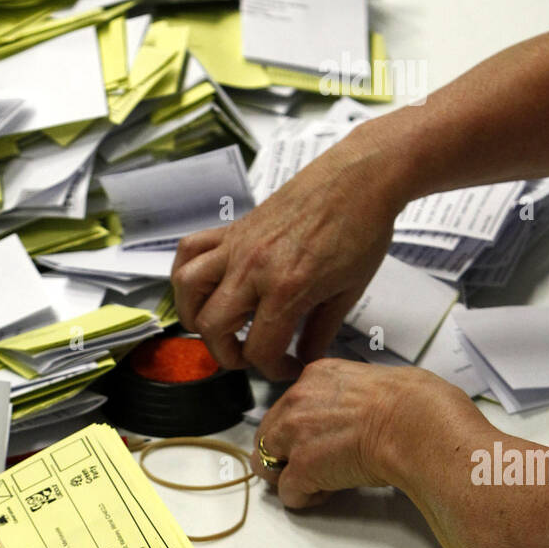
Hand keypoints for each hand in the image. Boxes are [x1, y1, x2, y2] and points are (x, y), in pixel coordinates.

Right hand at [171, 127, 405, 377]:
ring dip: (195, 316)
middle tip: (251, 354)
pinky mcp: (233, 229)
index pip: (260, 350)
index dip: (274, 370)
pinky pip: (190, 250)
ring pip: (188, 290)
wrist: (360, 177)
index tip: (287, 367)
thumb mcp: (349, 291)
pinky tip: (203, 286)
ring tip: (217, 324)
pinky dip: (186, 272)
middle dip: (229, 354)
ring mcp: (238, 246)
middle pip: (212, 328)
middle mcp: (253, 268)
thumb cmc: (362, 227)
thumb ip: (321, 331)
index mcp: (286, 289)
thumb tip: (306, 357)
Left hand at [249, 360, 481, 508]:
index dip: (299, 428)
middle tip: (310, 465)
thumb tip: (356, 412)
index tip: (316, 439)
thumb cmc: (414, 404)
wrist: (417, 422)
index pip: (289, 405)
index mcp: (317, 376)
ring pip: (266, 463)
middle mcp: (298, 401)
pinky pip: (287, 492)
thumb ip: (349, 396)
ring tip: (317, 481)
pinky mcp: (302, 468)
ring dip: (287, 476)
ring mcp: (296, 435)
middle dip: (284, 453)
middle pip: (268, 434)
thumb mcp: (372, 381)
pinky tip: (326, 494)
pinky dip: (303, 498)